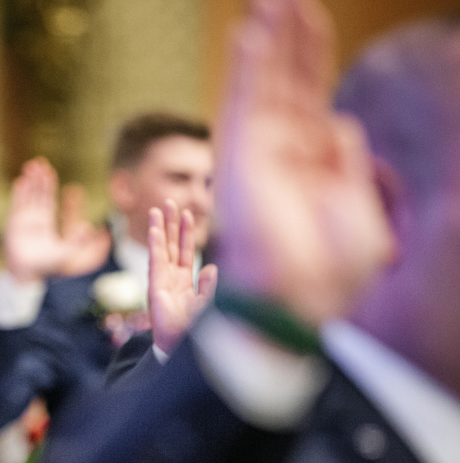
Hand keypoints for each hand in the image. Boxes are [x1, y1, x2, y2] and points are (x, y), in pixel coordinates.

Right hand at [4, 158, 108, 281]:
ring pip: (27, 196)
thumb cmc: (45, 265)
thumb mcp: (65, 251)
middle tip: (40, 162)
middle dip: (39, 179)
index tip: (49, 171)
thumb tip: (90, 228)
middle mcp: (34, 219)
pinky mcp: (14, 224)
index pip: (48, 199)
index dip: (48, 185)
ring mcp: (23, 220)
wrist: (25, 273)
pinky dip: (19, 193)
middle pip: (37, 194)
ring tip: (30, 167)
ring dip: (29, 182)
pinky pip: (17, 205)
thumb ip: (77, 240)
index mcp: (45, 222)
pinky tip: (20, 181)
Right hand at [148, 200, 217, 351]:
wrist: (181, 347)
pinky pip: (155, 260)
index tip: (186, 213)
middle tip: (169, 202)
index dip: (186, 233)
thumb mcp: (206, 305)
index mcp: (184, 282)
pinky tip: (155, 228)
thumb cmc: (192, 331)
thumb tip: (212, 269)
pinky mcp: (155, 286)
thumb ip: (208, 286)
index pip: (185, 252)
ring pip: (161, 248)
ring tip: (158, 208)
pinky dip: (155, 243)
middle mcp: (171, 279)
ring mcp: (161, 281)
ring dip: (160, 228)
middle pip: (171, 245)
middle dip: (171, 223)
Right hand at [215, 0, 393, 325]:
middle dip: (291, 40)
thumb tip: (337, 121)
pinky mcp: (239, 155)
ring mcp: (257, 152)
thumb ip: (347, 159)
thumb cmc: (329, 269)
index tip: (313, 25)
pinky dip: (248, 64)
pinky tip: (253, 28)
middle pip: (288, 82)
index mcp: (311, 166)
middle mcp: (281, 153)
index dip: (314, 60)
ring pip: (264, 83)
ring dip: (268, 40)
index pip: (312, 100)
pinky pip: (244, 98)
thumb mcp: (361, 207)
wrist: (295, 297)